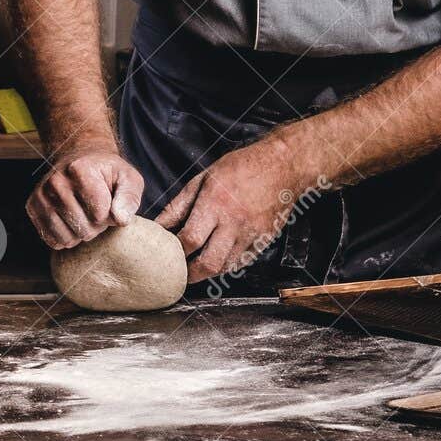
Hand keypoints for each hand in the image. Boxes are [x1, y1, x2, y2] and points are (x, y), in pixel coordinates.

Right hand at [26, 144, 144, 249]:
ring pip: (68, 239)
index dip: (111, 214)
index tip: (109, 200)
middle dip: (96, 225)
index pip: (101, 214)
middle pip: (85, 229)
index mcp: (80, 169)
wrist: (78, 160)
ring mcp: (41, 195)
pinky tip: (70, 220)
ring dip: (81, 232)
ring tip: (84, 213)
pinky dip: (66, 237)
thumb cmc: (107, 173)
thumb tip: (121, 219)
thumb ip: (129, 198)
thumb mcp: (128, 179)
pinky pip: (52, 241)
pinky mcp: (32, 207)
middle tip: (96, 208)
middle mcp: (56, 181)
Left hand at [156, 139, 301, 284]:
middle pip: (209, 264)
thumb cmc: (240, 168)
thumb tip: (158, 226)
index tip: (168, 252)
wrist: (282, 166)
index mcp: (215, 203)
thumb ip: (178, 206)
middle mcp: (234, 222)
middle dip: (191, 274)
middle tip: (180, 273)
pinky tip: (218, 257)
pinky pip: (241, 263)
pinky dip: (227, 264)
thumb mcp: (203, 179)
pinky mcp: (263, 241)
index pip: (189, 239)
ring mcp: (251, 234)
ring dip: (208, 271)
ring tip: (196, 266)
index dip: (175, 250)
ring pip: (225, 268)